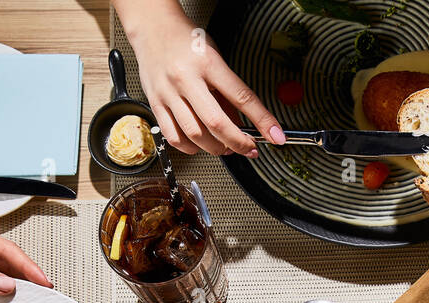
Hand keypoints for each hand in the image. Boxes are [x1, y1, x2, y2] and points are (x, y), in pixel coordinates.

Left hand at [0, 218, 51, 295]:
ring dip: (14, 282)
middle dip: (25, 274)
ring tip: (32, 298)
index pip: (5, 248)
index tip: (43, 283)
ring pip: (0, 268)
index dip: (27, 267)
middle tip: (45, 293)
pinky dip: (0, 287)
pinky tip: (9, 298)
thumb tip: (7, 284)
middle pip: (7, 257)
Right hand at [124, 2, 280, 155]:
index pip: (242, 97)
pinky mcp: (155, 103)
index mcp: (207, 63)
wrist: (153, 28)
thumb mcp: (215, 58)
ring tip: (225, 147)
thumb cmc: (186, 41)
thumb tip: (242, 124)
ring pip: (194, 135)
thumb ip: (227, 92)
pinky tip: (199, 144)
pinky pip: (174, 137)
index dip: (262, 121)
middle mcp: (186, 78)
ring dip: (215, 148)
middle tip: (249, 148)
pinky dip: (190, 148)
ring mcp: (168, 92)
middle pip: (216, 123)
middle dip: (238, 142)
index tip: (275, 136)